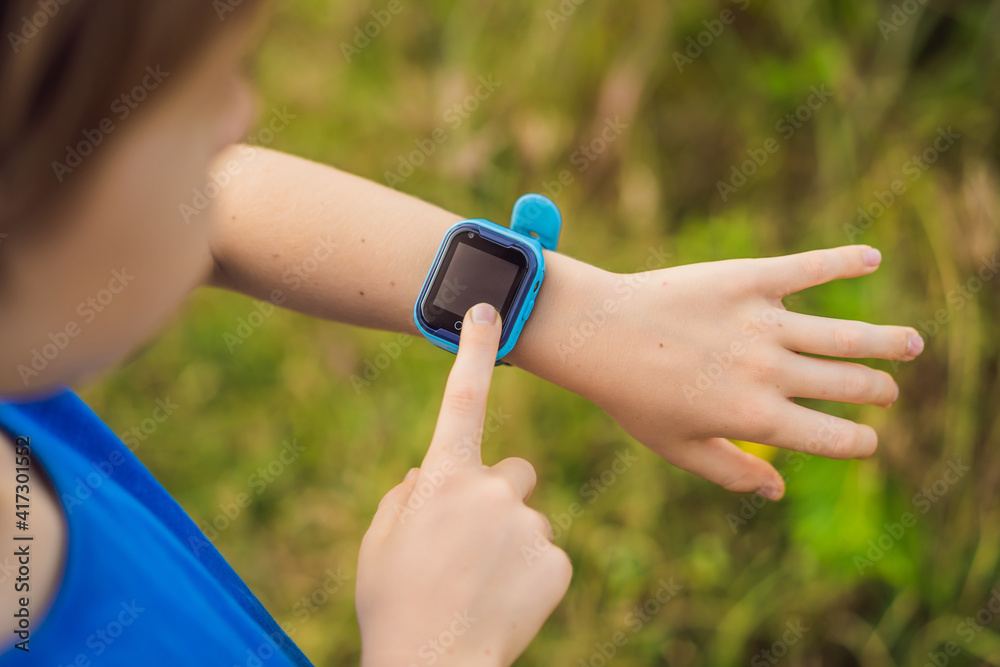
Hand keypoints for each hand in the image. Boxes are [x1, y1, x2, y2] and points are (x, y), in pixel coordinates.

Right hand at [355, 303, 571, 666]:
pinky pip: (545, 554)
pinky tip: (502, 600)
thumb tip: (431, 473)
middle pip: (513, 470)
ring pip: (528, 517)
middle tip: (471, 542)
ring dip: (510, 540)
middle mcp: (492, 490)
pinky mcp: (556, 561)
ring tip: (479, 583)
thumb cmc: (393, 604)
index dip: (474, 348)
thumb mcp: (380, 540)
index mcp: (442, 477)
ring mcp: (528, 525)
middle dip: (498, 494)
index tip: (487, 306)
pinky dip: (529, 573)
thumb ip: (408, 494)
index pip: (461, 397)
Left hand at [557, 245, 922, 498]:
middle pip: (850, 384)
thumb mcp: (677, 447)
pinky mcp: (749, 279)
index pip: (833, 437)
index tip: (869, 440)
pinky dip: (846, 261)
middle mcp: (769, 372)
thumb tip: (779, 490)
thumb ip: (732, 471)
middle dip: (878, 391)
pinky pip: (810, 268)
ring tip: (912, 342)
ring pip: (847, 334)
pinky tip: (872, 258)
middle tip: (887, 390)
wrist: (595, 332)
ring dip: (888, 341)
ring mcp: (762, 323)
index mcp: (755, 418)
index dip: (860, 442)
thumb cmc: (631, 395)